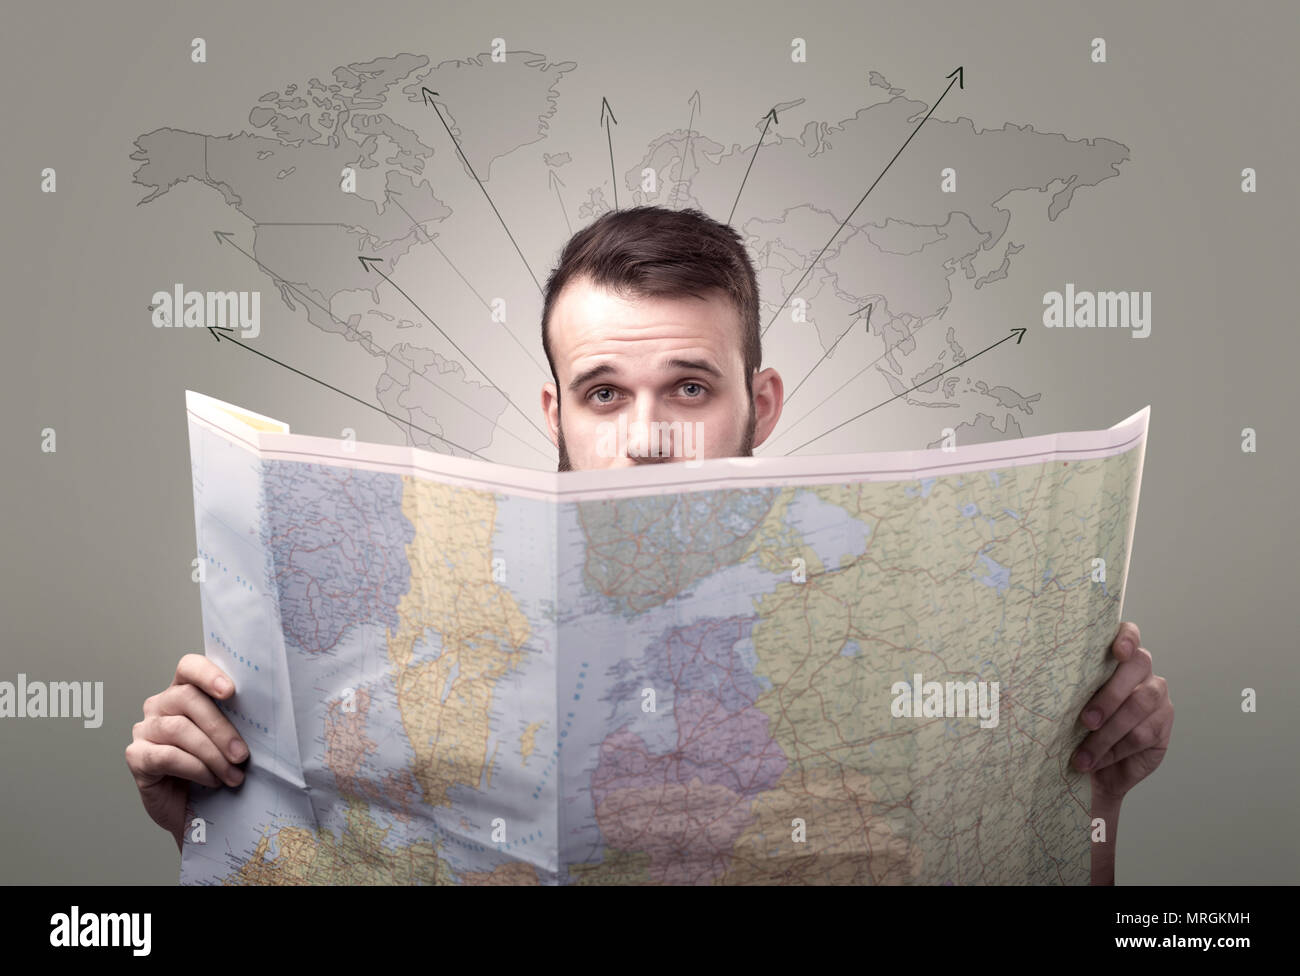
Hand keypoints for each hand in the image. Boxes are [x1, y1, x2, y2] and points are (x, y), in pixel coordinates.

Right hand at [125, 654, 248, 850]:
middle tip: (242, 755)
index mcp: (185, 692)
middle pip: (187, 698)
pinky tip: (210, 781)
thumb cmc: (219, 768)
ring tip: (232, 776)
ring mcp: (145, 730)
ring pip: (178, 728)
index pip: (189, 667)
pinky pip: (166, 756)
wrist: (199, 813)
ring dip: (212, 754)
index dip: (208, 674)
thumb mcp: (232, 740)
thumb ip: (240, 720)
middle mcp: (160, 706)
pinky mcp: (137, 757)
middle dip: (220, 728)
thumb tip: (267, 712)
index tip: (231, 691)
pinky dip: (195, 769)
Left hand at [1073, 621, 1172, 801]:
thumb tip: (1042, 680)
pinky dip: (1117, 749)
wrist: (1092, 771)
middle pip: (1137, 666)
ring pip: (1142, 702)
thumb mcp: (1064, 706)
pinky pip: (1144, 733)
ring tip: (1084, 754)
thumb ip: (1066, 689)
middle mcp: (1139, 671)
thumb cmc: (1072, 728)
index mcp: (1113, 657)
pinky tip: (1097, 760)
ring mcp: (1155, 695)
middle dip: (1110, 695)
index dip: (1127, 638)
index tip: (1117, 652)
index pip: (1128, 634)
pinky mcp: (1163, 723)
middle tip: (1086, 721)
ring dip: (1110, 731)